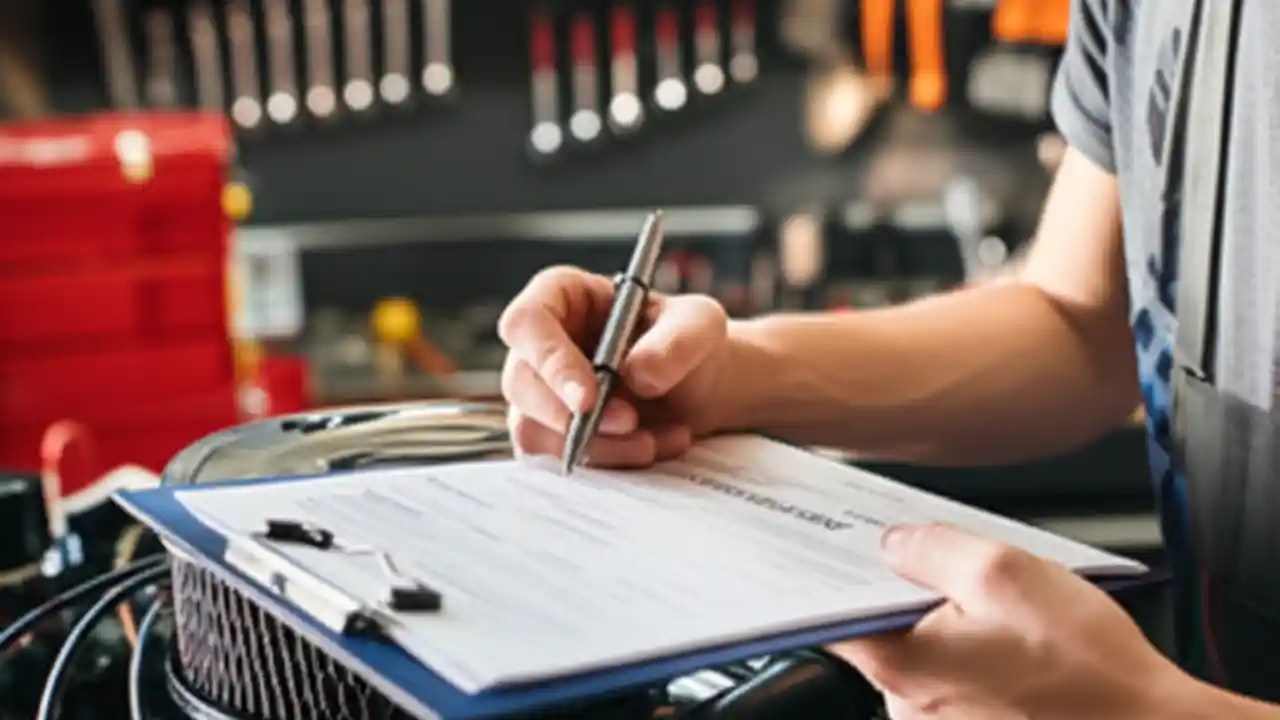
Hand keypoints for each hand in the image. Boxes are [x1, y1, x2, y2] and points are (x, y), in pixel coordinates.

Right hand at [497, 265, 731, 467]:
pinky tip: (653, 446)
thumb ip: (675, 343)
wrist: (700, 385)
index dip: (549, 360)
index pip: (527, 321)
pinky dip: (609, 462)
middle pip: (520, 383)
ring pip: (535, 431)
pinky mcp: (554, 434)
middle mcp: (542, 345)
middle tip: (630, 422)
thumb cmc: (689, 340)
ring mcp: (542, 392)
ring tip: (653, 440)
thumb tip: (636, 375)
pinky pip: (560, 459)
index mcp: (563, 297)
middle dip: (572, 415)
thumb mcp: (699, 326)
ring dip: (596, 446)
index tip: (587, 397)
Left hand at [829, 524, 1189, 719]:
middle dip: (910, 594)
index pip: (832, 615)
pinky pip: (952, 683)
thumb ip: (934, 548)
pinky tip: (1017, 648)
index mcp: (904, 667)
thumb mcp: (1006, 573)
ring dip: (947, 628)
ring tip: (1006, 617)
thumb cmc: (1088, 670)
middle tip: (958, 572)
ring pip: (921, 655)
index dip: (833, 575)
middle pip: (880, 631)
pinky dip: (971, 658)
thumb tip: (893, 543)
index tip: (836, 548)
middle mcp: (910, 708)